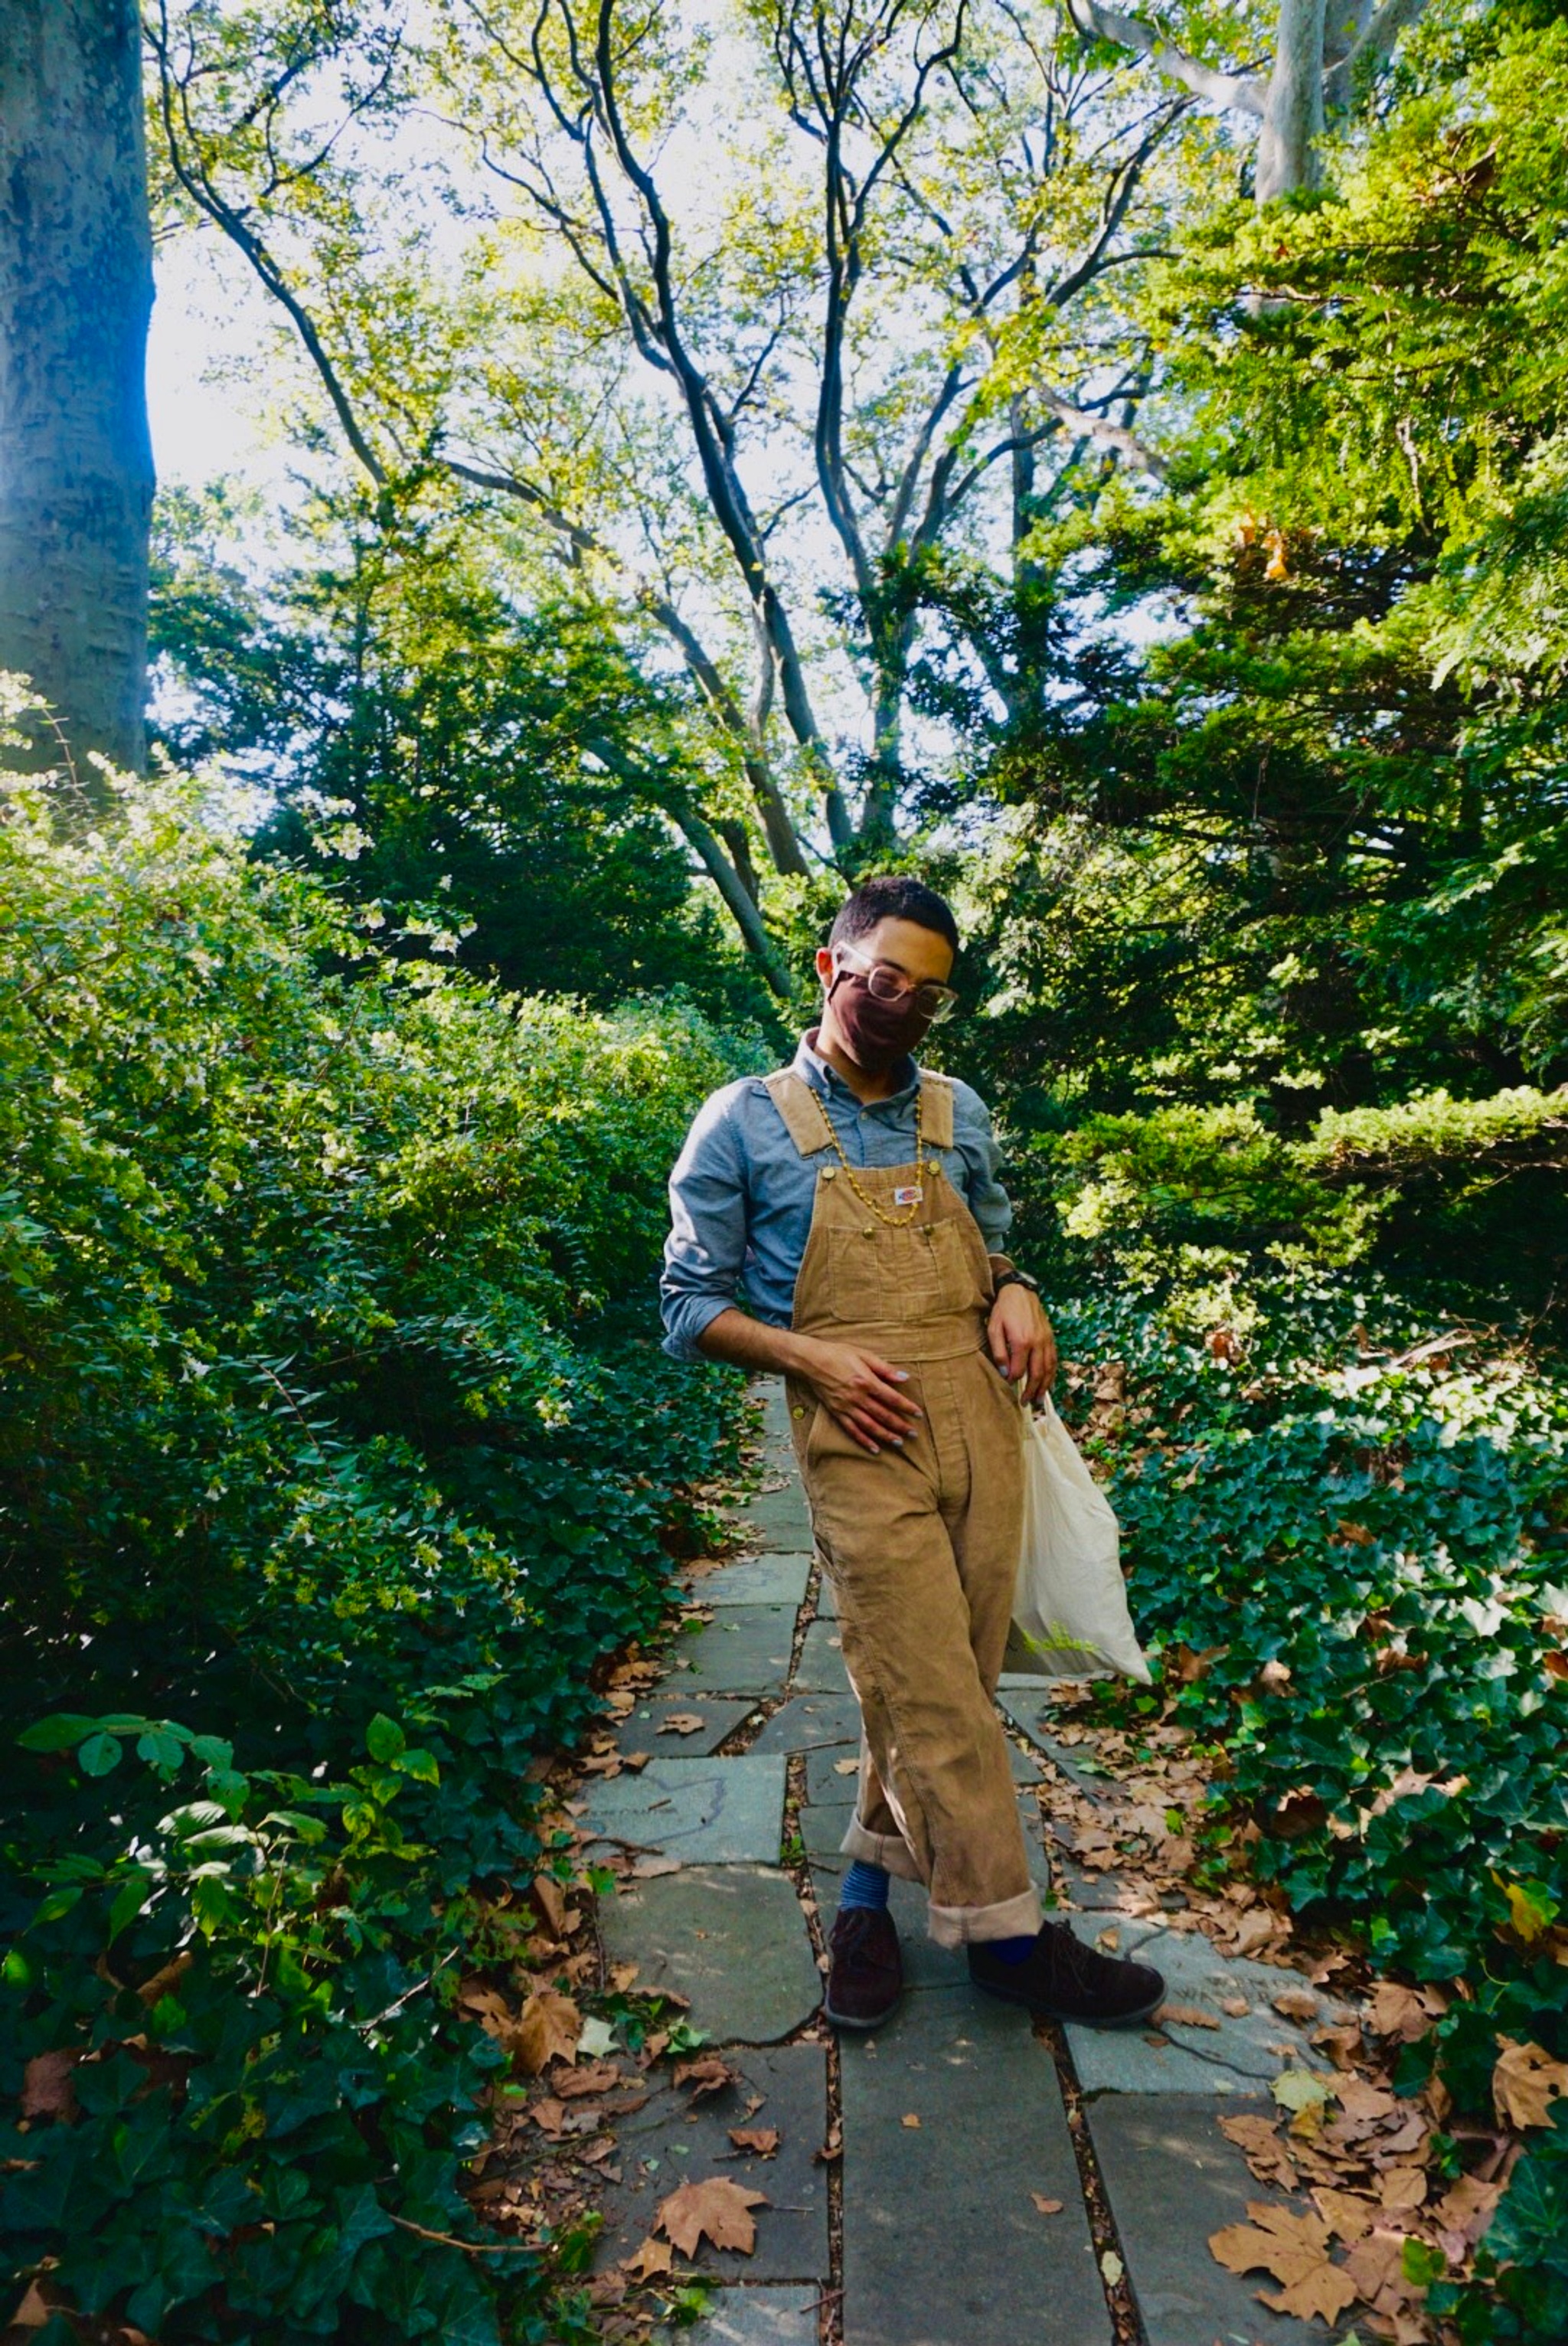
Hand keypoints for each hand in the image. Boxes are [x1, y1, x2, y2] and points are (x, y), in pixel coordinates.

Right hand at [801, 1339, 922, 1455]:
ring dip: (886, 1435)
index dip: (906, 1407)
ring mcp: (846, 1407)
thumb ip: (884, 1368)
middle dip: (900, 1425)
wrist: (810, 1361)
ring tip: (899, 1442)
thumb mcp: (863, 1354)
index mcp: (866, 1381)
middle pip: (883, 1415)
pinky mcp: (837, 1413)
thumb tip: (905, 1377)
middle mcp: (857, 1397)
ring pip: (870, 1426)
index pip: (892, 1398)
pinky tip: (875, 1448)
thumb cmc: (838, 1354)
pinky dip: (864, 1441)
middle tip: (914, 1434)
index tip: (918, 1414)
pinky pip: (852, 1430)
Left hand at [988, 1285, 1055, 1405]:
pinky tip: (1047, 1382)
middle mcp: (1037, 1342)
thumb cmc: (1003, 1310)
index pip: (1019, 1370)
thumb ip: (998, 1352)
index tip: (1009, 1385)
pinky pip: (1054, 1360)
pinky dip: (1052, 1374)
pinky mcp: (1051, 1337)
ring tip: (1039, 1400)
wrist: (1020, 1291)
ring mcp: (1047, 1340)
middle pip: (1037, 1373)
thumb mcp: (994, 1328)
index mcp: (1022, 1341)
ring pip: (1049, 1369)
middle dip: (1032, 1391)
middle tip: (1026, 1403)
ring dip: (1045, 1386)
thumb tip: (1004, 1373)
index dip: (1014, 1380)